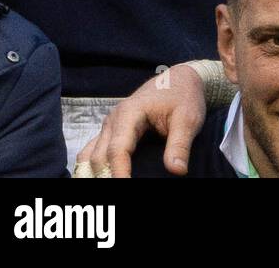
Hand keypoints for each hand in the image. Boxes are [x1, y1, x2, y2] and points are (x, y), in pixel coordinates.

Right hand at [73, 64, 206, 177]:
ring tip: (104, 190)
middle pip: (99, 157)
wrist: (180, 80)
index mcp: (130, 113)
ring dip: (94, 175)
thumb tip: (177, 171)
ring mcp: (109, 126)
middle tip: (114, 198)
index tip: (124, 188)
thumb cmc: (184, 97)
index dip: (118, 173)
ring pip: (89, 157)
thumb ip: (180, 144)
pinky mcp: (111, 132)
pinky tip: (100, 180)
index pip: (117, 150)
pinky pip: (92, 153)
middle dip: (105, 178)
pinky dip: (93, 168)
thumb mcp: (188, 119)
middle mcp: (113, 120)